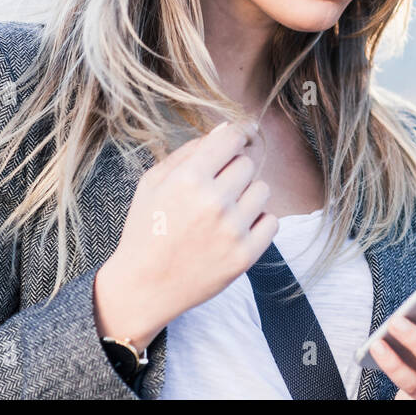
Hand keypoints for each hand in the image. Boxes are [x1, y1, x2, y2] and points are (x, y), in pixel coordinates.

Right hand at [95, 121, 277, 349]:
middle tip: (216, 190)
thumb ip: (188, 151)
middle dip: (233, 172)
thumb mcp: (152, 182)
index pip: (232, 139)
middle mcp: (214, 202)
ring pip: (262, 190)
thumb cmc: (146, 229)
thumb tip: (226, 128)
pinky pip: (271, 221)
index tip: (232, 147)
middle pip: (247, 164)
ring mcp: (232, 230)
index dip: (234, 139)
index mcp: (188, 179)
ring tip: (224, 211)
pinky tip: (235, 229)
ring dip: (247, 196)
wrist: (144, 286)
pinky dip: (257, 223)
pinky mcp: (245, 255)